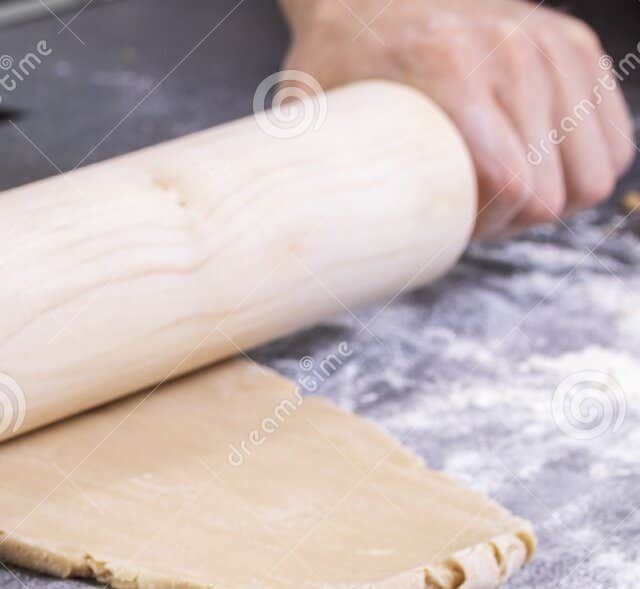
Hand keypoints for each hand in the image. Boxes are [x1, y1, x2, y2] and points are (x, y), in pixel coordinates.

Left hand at [280, 0, 634, 237]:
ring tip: (505, 194)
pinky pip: (614, 132)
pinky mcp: (574, 44)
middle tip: (474, 215)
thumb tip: (289, 236)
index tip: (456, 227)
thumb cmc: (338, 54)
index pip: (512, 180)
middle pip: (556, 185)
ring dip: (556, 196)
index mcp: (448, 66)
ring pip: (594, 165)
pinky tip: (543, 170)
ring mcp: (549, 44)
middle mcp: (511, 49)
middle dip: (519, 221)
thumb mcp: (309, 106)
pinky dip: (586, 164)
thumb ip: (307, 165)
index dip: (491, 227)